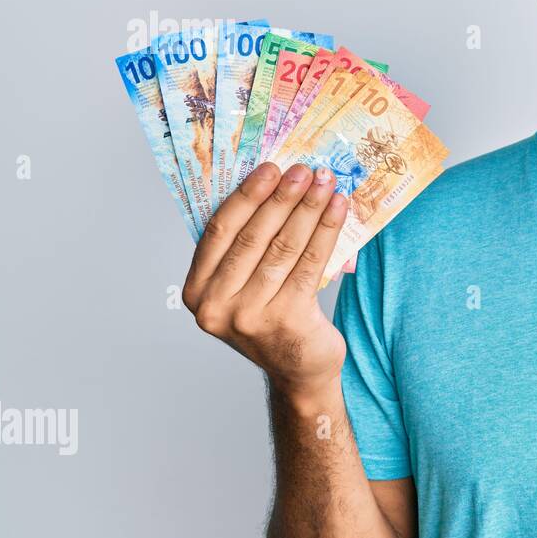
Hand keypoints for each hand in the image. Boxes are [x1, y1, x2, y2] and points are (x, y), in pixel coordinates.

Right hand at [182, 162, 348, 400]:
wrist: (300, 369)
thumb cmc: (273, 316)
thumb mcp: (245, 285)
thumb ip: (245, 248)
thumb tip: (274, 186)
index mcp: (197, 291)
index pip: (219, 231)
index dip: (246, 196)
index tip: (270, 168)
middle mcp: (217, 306)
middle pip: (253, 237)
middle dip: (282, 198)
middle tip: (304, 170)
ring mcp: (250, 316)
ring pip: (284, 247)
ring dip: (308, 209)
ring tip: (325, 183)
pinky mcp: (287, 320)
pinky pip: (310, 264)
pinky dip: (326, 231)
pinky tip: (338, 209)